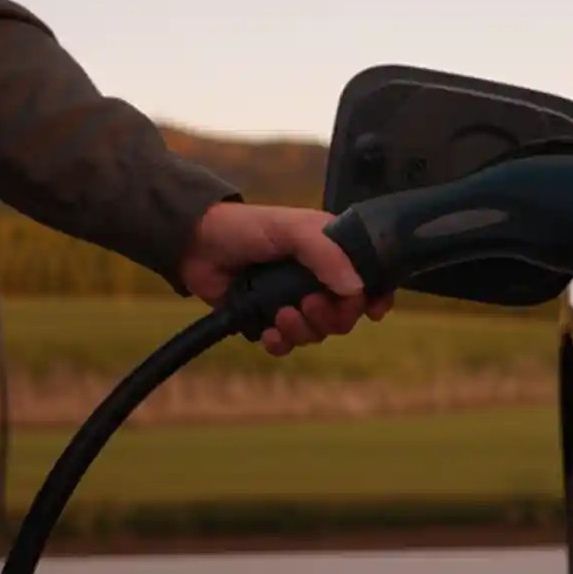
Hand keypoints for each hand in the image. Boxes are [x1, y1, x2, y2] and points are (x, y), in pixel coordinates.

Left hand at [179, 202, 394, 355]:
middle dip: (332, 317)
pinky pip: (287, 345)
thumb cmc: (248, 228)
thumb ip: (327, 254)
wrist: (197, 244)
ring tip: (281, 314)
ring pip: (317, 333)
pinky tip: (269, 332)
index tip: (373, 311)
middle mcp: (316, 280)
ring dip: (303, 330)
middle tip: (308, 304)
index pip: (367, 280)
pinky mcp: (266, 321)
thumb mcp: (292, 229)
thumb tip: (356, 289)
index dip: (375, 298)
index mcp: (330, 253)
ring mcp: (292, 301)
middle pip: (345, 315)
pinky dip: (281, 343)